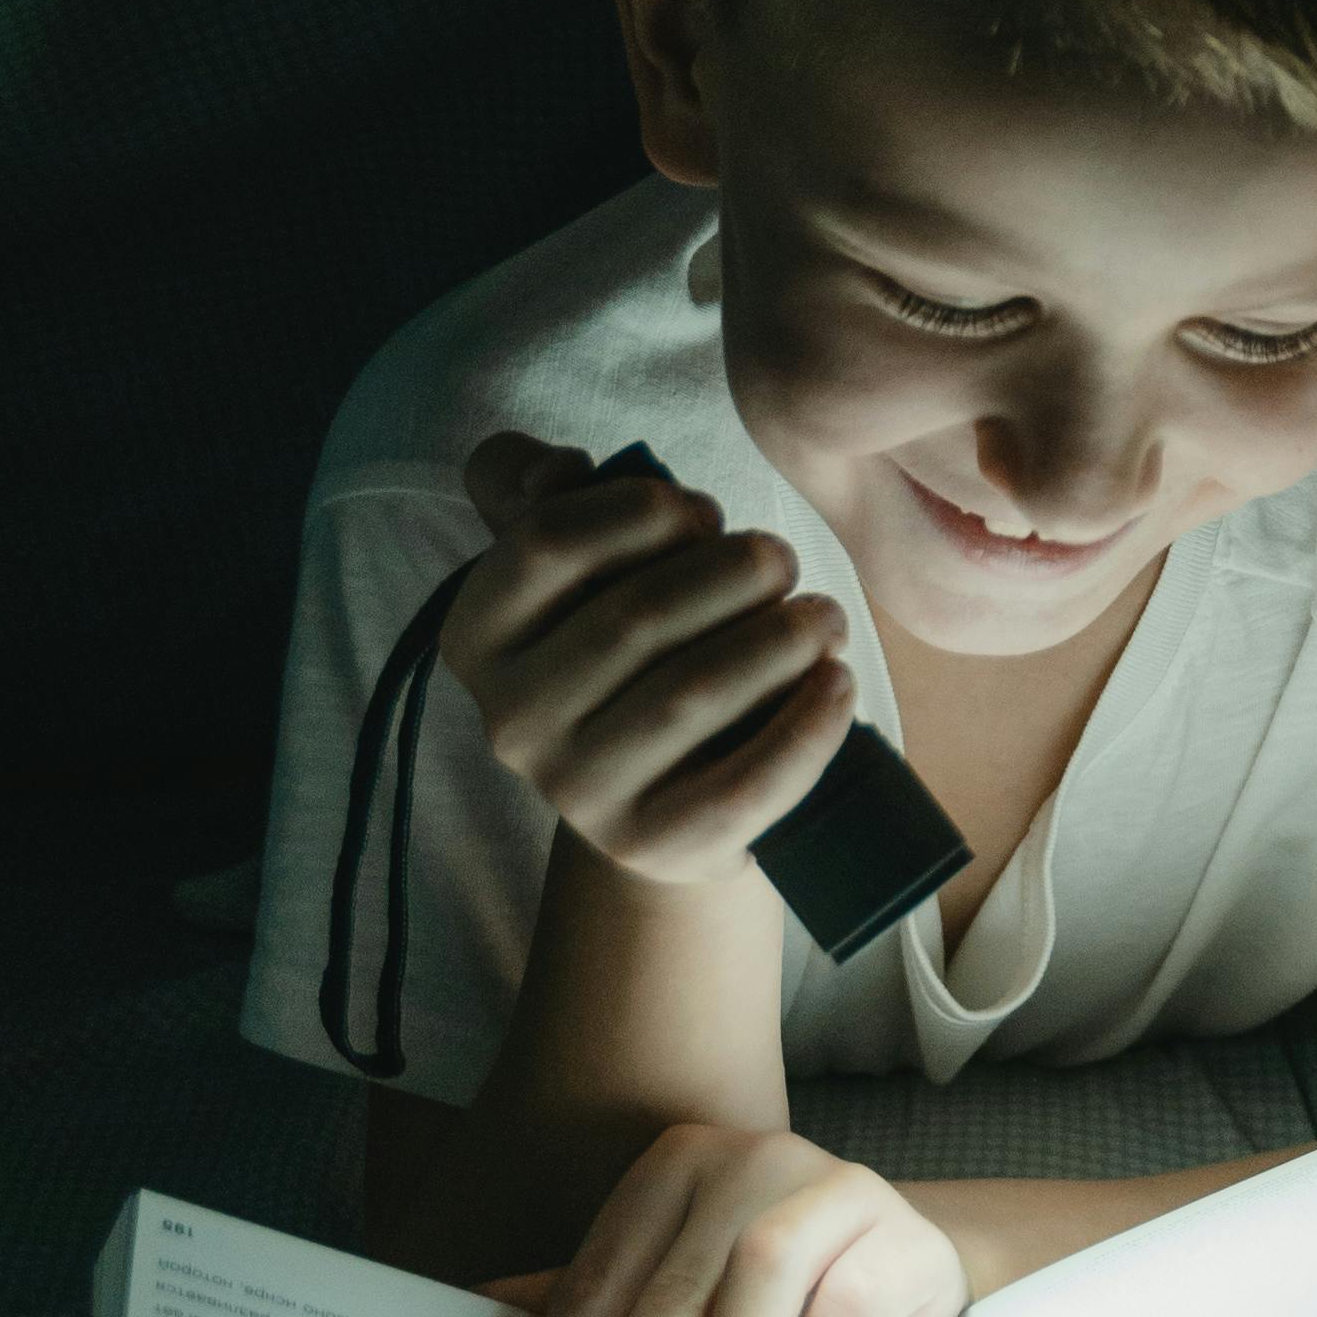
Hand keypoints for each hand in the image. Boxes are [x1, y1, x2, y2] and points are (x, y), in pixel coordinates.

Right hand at [442, 431, 854, 886]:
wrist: (655, 799)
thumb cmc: (625, 651)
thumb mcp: (573, 566)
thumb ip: (544, 491)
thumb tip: (557, 469)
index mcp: (479, 638)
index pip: (547, 543)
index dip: (642, 509)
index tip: (704, 513)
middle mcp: (511, 722)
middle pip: (638, 616)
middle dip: (734, 571)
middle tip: (784, 562)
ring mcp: (578, 793)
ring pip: (695, 694)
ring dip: (781, 638)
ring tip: (823, 616)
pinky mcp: (652, 846)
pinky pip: (744, 783)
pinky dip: (806, 726)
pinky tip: (837, 681)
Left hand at [489, 1121, 967, 1316]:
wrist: (901, 1272)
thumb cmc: (770, 1292)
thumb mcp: (675, 1287)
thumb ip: (592, 1302)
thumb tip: (471, 1314)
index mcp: (679, 1167)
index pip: (607, 1270)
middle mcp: (752, 1161)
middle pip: (677, 1281)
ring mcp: (833, 1189)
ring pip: (763, 1274)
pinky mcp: (899, 1239)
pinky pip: (847, 1302)